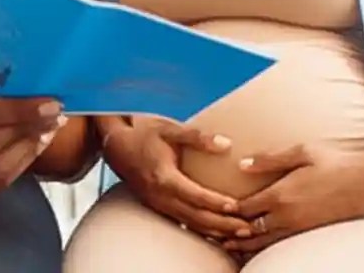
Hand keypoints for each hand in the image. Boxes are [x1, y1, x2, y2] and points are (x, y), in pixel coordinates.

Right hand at [103, 117, 246, 238]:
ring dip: (214, 230)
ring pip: (189, 224)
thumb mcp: (170, 129)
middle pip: (196, 217)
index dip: (217, 203)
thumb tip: (227, 144)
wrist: (116, 143)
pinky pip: (181, 223)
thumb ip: (198, 137)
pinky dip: (201, 229)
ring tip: (238, 234)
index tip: (237, 207)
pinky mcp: (157, 206)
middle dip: (223, 224)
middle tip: (247, 227)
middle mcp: (160, 195)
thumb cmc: (144, 133)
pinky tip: (217, 233)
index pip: (195, 196)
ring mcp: (157, 203)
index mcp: (164, 177)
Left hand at [223, 142, 363, 254]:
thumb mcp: (300, 152)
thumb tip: (242, 164)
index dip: (225, 209)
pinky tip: (254, 245)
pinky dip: (262, 246)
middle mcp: (285, 215)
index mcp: (280, 194)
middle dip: (229, 230)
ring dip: (243, 243)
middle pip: (248, 229)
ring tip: (225, 244)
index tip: (210, 206)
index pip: (243, 207)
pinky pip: (278, 243)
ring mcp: (297, 227)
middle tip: (209, 231)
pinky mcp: (307, 232)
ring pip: (262, 241)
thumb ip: (269, 159)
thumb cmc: (334, 161)